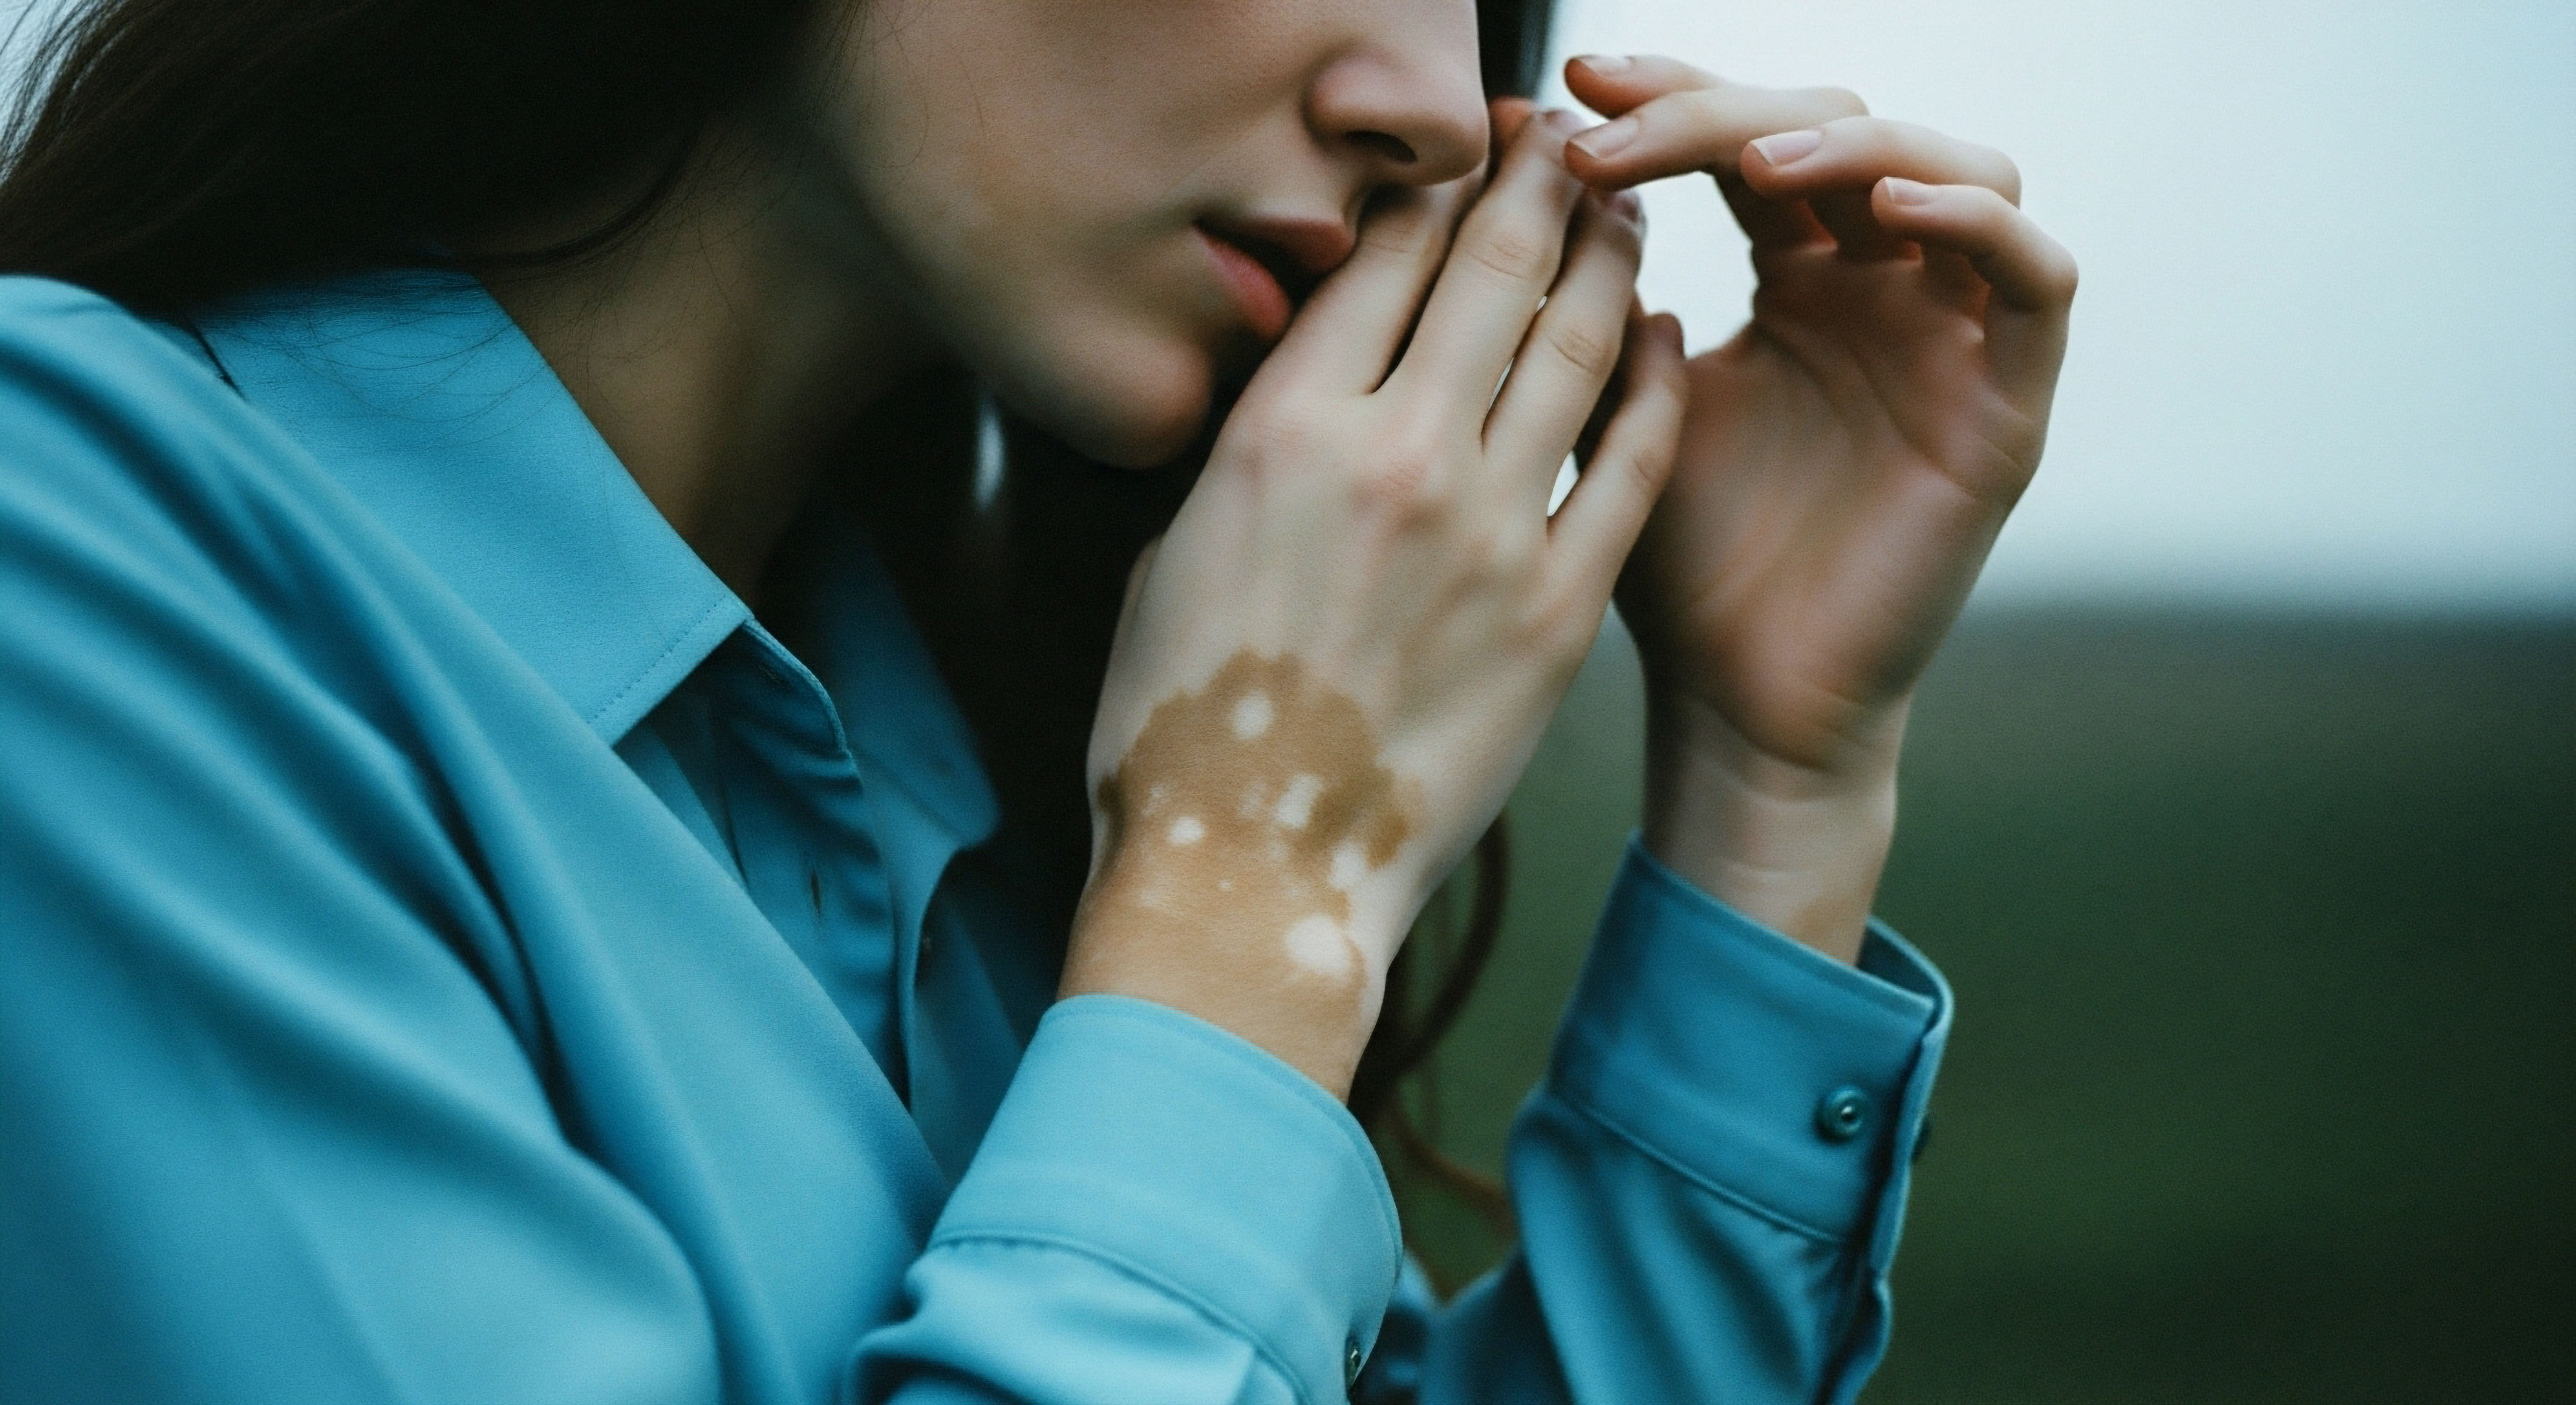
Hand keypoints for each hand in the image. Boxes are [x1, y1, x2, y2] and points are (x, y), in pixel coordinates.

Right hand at [1061, 107, 1687, 1093]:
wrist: (1253, 877)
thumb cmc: (1182, 726)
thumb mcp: (1178, 546)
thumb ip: (1258, 443)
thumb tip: (1315, 370)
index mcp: (1283, 431)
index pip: (1383, 258)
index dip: (1432, 187)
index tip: (1463, 156)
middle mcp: (1396, 458)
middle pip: (1492, 271)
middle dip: (1537, 185)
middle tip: (1568, 144)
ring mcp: (1490, 533)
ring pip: (1578, 346)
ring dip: (1608, 260)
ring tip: (1626, 212)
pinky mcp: (1559, 613)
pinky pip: (1631, 466)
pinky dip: (1653, 387)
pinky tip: (1663, 338)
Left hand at [1562, 56, 2077, 959]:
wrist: (1736, 700)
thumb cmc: (1678, 566)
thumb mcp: (1615, 408)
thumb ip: (1593, 298)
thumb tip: (1529, 163)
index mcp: (1794, 278)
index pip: (1748, 140)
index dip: (1669, 98)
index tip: (1570, 88)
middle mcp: (1883, 289)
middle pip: (1841, 131)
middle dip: (1726, 108)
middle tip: (1618, 121)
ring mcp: (1955, 340)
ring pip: (1959, 170)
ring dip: (1856, 143)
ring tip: (1752, 158)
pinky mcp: (2010, 405)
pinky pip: (2039, 278)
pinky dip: (1975, 223)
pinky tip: (1882, 214)